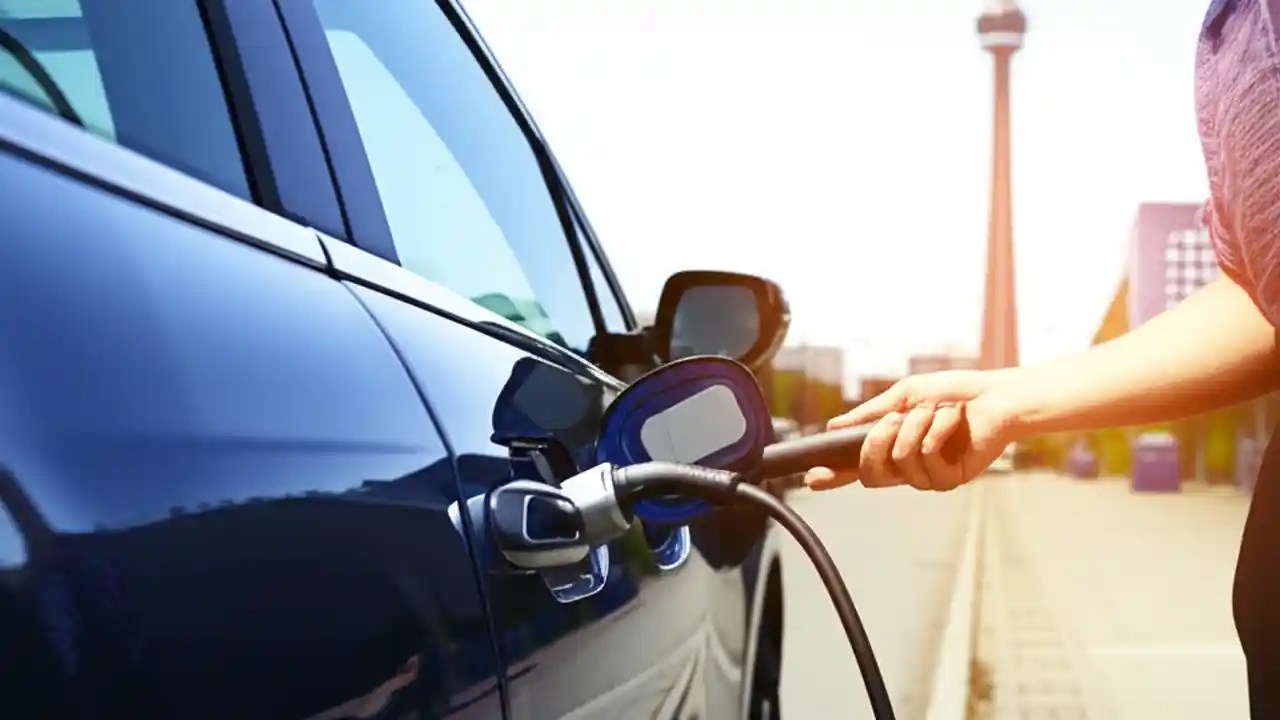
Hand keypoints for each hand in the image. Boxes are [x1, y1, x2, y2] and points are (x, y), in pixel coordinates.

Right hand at [803, 370, 1016, 491]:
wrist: (998, 395)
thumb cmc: (954, 393)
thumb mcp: (904, 396)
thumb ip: (870, 414)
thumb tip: (834, 426)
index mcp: (892, 448)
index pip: (856, 467)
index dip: (833, 475)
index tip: (813, 476)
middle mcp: (907, 467)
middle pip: (870, 474)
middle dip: (876, 443)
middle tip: (894, 418)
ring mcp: (928, 476)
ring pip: (900, 464)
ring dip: (915, 428)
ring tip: (935, 411)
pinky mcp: (952, 478)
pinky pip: (928, 462)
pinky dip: (937, 433)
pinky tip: (952, 421)